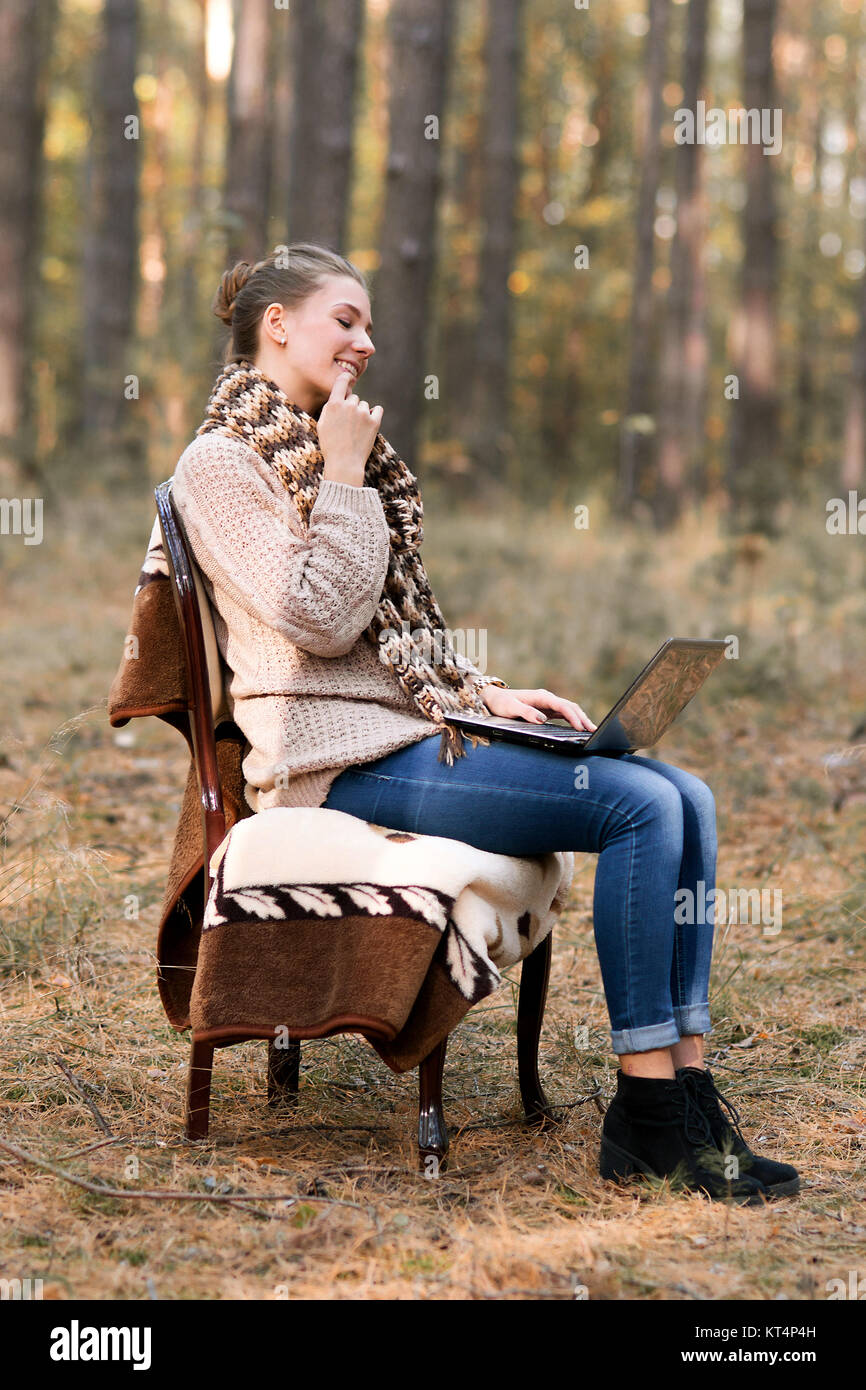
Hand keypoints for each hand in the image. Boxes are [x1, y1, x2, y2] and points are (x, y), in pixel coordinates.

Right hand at [318, 368, 383, 486]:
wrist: (344, 463)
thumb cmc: (330, 445)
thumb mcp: (322, 424)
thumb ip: (330, 407)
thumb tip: (338, 395)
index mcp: (334, 404)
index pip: (342, 381)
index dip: (346, 379)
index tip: (349, 379)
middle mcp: (349, 406)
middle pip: (354, 397)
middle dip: (351, 406)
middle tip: (347, 423)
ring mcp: (363, 414)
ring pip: (364, 405)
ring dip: (361, 413)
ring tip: (355, 430)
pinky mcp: (375, 422)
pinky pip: (378, 410)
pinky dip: (375, 415)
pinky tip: (369, 423)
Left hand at [479, 683, 596, 730]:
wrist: (494, 698)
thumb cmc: (502, 703)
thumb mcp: (510, 708)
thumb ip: (525, 712)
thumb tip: (542, 719)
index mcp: (541, 697)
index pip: (562, 706)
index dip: (573, 716)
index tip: (580, 727)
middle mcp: (547, 699)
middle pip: (570, 707)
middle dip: (583, 718)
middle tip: (594, 731)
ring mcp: (548, 704)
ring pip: (569, 710)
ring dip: (581, 719)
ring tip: (592, 730)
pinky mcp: (546, 710)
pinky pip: (564, 714)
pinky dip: (574, 720)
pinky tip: (579, 728)